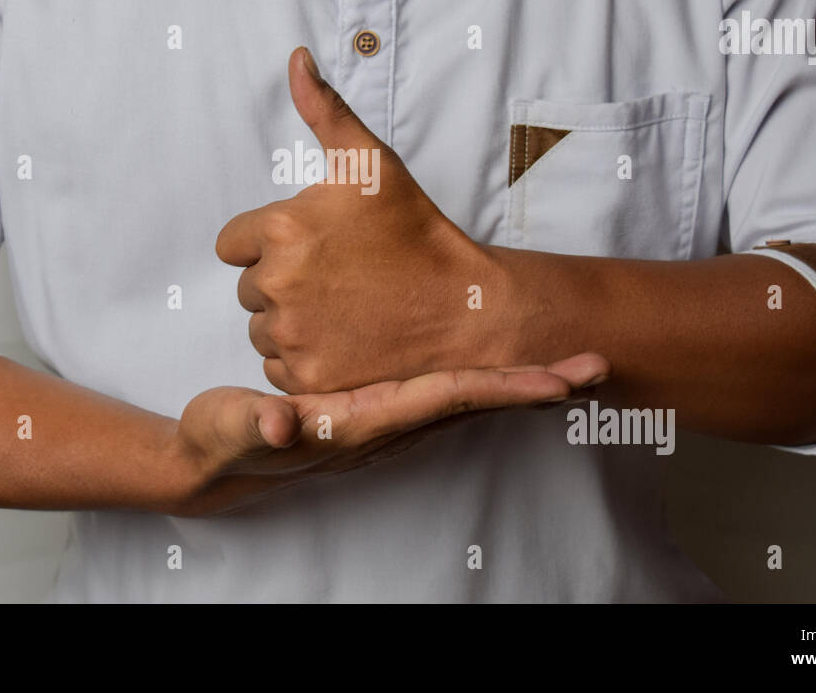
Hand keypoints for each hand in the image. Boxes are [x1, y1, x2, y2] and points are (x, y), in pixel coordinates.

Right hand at [169, 352, 608, 515]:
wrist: (216, 458)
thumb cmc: (224, 441)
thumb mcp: (232, 429)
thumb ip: (257, 425)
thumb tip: (287, 420)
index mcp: (365, 420)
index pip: (449, 399)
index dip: (506, 387)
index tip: (561, 382)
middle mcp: (389, 421)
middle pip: (478, 400)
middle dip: (538, 385)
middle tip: (600, 365)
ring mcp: (388, 414)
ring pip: (467, 393)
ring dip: (520, 379)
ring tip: (574, 363)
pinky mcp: (378, 402)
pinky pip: (445, 387)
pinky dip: (485, 375)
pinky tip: (501, 357)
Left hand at [216, 47, 507, 394]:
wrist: (464, 306)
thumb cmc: (415, 230)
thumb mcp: (370, 162)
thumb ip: (324, 109)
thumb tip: (296, 58)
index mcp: (280, 231)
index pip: (233, 244)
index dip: (270, 244)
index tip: (316, 248)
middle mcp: (277, 285)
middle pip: (248, 289)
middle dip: (282, 282)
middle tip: (338, 278)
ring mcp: (292, 336)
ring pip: (262, 330)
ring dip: (290, 323)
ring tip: (344, 309)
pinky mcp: (307, 379)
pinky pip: (278, 369)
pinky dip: (303, 360)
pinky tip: (344, 341)